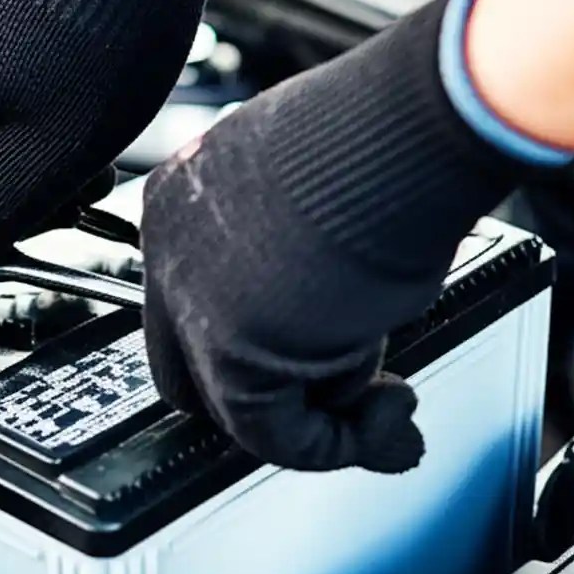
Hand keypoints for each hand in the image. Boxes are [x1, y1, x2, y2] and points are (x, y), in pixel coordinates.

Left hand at [139, 100, 428, 472]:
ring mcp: (192, 299)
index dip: (256, 344)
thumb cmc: (384, 137)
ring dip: (320, 418)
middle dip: (275, 395)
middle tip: (351, 397)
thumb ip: (299, 261)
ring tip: (386, 397)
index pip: (188, 304)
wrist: (403, 131)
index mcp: (182, 199)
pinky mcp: (231, 348)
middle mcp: (170, 249)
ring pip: (236, 405)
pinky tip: (385, 410)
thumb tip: (328, 323)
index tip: (314, 361)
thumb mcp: (320, 197)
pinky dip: (335, 443)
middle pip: (194, 365)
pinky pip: (274, 434)